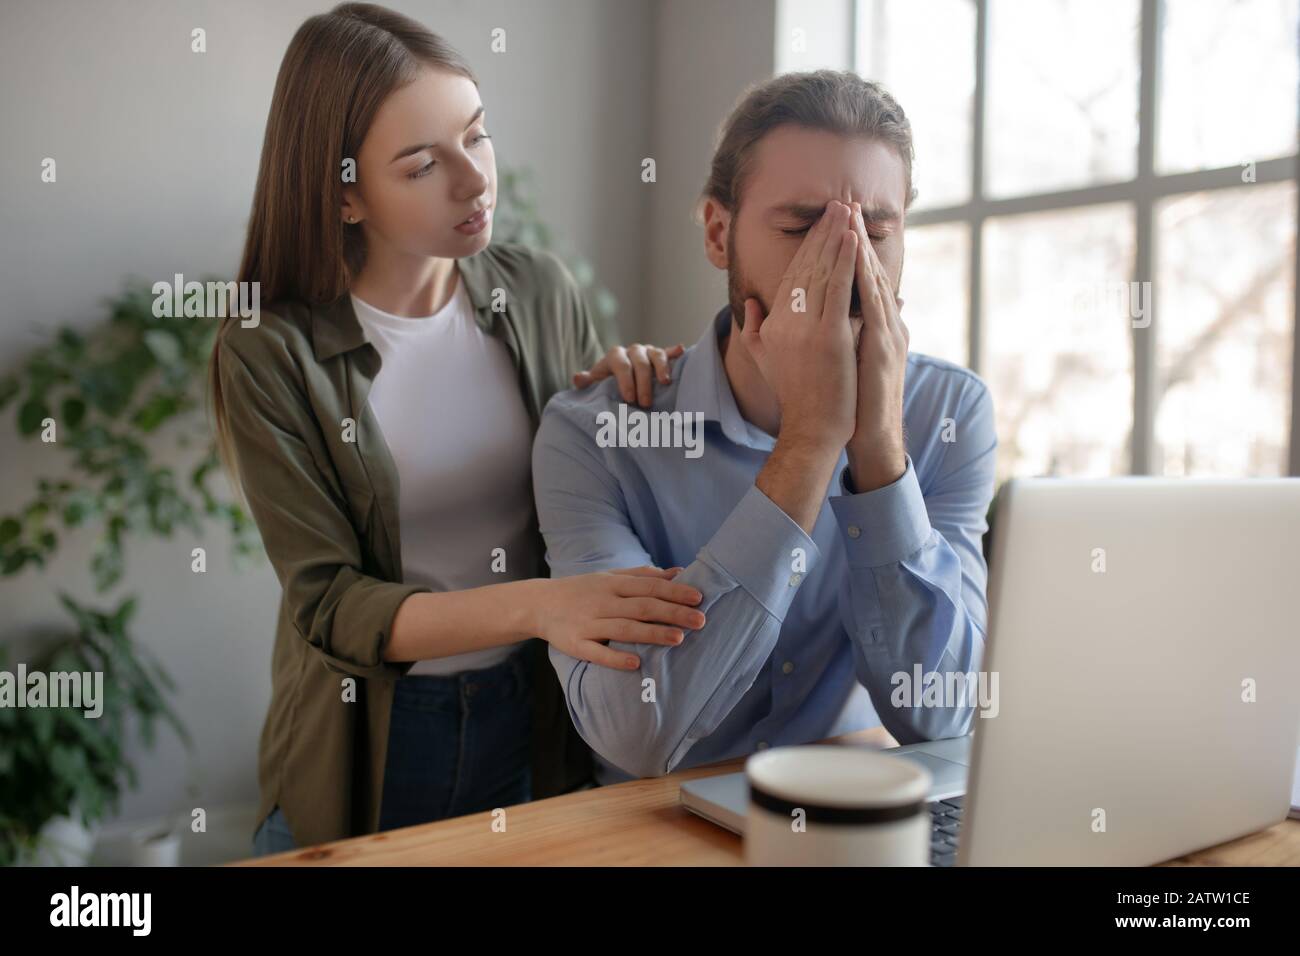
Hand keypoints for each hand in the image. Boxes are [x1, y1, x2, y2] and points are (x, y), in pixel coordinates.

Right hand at [525, 566, 705, 669]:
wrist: (538, 604)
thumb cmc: (583, 590)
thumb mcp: (610, 576)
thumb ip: (643, 575)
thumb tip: (679, 572)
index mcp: (612, 584)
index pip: (649, 586)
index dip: (674, 592)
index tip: (699, 597)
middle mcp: (602, 602)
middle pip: (642, 607)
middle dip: (672, 613)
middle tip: (700, 620)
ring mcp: (588, 623)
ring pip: (623, 628)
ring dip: (652, 634)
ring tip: (679, 638)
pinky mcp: (575, 644)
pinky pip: (596, 652)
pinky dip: (615, 658)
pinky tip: (636, 663)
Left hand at [573, 344, 685, 406]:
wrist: (618, 379)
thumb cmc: (607, 385)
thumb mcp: (595, 384)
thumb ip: (587, 382)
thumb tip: (577, 379)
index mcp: (615, 356)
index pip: (620, 364)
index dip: (625, 380)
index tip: (629, 398)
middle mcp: (632, 351)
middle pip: (640, 362)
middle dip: (643, 382)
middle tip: (645, 403)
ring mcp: (648, 352)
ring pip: (656, 355)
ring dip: (661, 368)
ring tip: (665, 383)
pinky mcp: (661, 357)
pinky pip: (668, 353)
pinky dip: (674, 352)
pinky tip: (681, 351)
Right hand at [739, 200, 858, 454]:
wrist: (810, 429)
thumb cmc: (795, 397)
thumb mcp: (765, 359)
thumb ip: (754, 329)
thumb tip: (751, 304)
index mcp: (773, 322)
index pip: (792, 275)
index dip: (809, 246)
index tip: (823, 223)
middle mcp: (785, 320)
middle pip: (807, 265)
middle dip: (824, 232)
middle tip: (839, 203)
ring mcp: (806, 328)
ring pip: (823, 272)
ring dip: (836, 237)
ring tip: (848, 210)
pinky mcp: (828, 337)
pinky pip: (838, 290)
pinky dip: (845, 262)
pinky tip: (853, 240)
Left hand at [845, 201, 908, 491]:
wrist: (869, 434)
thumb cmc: (855, 400)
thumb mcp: (850, 357)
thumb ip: (848, 331)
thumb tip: (845, 310)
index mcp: (873, 323)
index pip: (857, 277)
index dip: (847, 248)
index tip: (835, 220)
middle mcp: (884, 323)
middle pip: (866, 271)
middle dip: (854, 237)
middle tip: (845, 203)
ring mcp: (886, 334)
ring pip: (873, 282)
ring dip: (861, 249)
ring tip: (850, 218)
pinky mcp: (882, 348)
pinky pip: (873, 306)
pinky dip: (865, 280)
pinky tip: (857, 258)